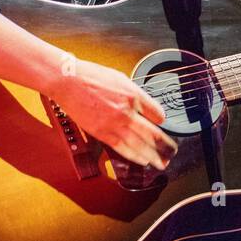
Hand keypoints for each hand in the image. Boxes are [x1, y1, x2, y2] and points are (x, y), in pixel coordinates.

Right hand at [50, 58, 177, 169]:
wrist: (69, 82)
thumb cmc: (92, 77)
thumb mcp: (121, 79)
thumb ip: (135, 94)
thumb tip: (145, 107)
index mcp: (133, 95)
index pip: (157, 113)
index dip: (162, 120)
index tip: (163, 124)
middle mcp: (127, 111)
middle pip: (152, 133)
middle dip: (164, 145)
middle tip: (170, 152)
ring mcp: (115, 124)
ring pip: (139, 145)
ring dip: (152, 155)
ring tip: (160, 163)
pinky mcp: (102, 133)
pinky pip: (122, 148)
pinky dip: (134, 156)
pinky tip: (142, 160)